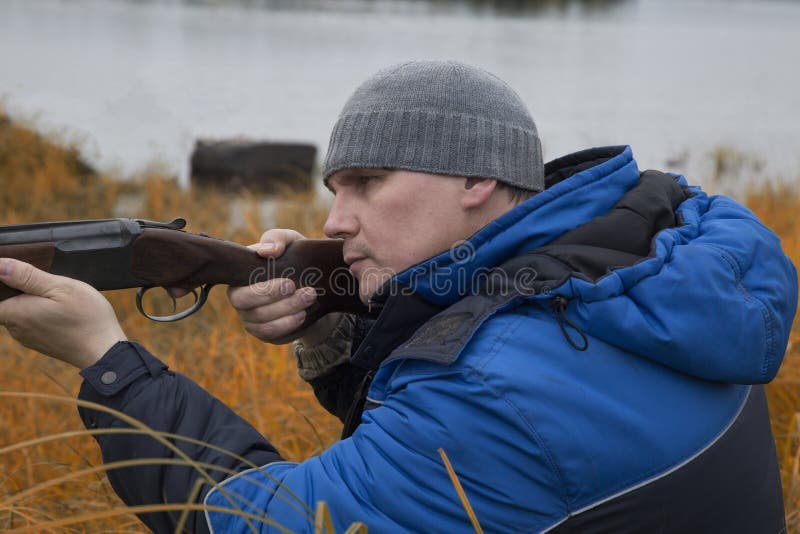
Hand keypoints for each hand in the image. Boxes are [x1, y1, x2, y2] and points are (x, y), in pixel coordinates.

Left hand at [0, 258, 126, 368]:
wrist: (105, 350)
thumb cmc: (87, 318)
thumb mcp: (62, 287)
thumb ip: (27, 276)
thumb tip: (0, 265)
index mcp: (16, 312)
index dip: (2, 283)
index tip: (22, 277)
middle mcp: (16, 328)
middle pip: (4, 302)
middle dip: (18, 289)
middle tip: (45, 280)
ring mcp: (27, 337)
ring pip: (19, 311)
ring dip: (31, 300)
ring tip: (57, 295)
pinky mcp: (39, 342)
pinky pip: (31, 322)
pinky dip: (40, 312)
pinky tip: (61, 309)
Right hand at [226, 229, 317, 344]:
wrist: (313, 285)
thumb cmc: (294, 258)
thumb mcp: (290, 243)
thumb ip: (276, 239)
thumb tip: (266, 252)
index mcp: (239, 275)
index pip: (237, 283)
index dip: (262, 286)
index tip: (290, 281)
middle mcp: (239, 297)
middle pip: (245, 302)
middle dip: (275, 297)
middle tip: (306, 291)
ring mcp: (249, 317)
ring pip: (260, 319)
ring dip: (287, 310)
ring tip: (310, 299)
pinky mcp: (262, 332)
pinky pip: (269, 333)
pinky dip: (287, 325)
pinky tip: (302, 315)